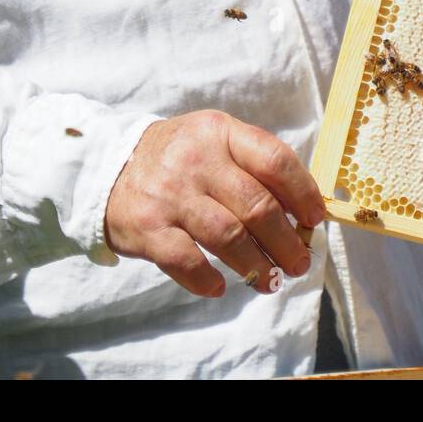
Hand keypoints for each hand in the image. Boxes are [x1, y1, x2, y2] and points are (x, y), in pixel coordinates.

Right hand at [104, 110, 325, 296]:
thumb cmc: (180, 158)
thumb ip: (255, 166)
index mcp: (221, 133)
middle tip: (298, 263)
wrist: (108, 166)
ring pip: (228, 238)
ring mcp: (171, 195)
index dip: (303, 193)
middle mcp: (196, 160)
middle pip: (256, 206)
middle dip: (286, 242)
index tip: (314, 219)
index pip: (274, 160)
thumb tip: (301, 211)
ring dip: (257, 266)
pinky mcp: (148, 228)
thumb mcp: (216, 141)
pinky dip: (207, 280)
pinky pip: (187, 262)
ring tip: (271, 281)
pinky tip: (220, 288)